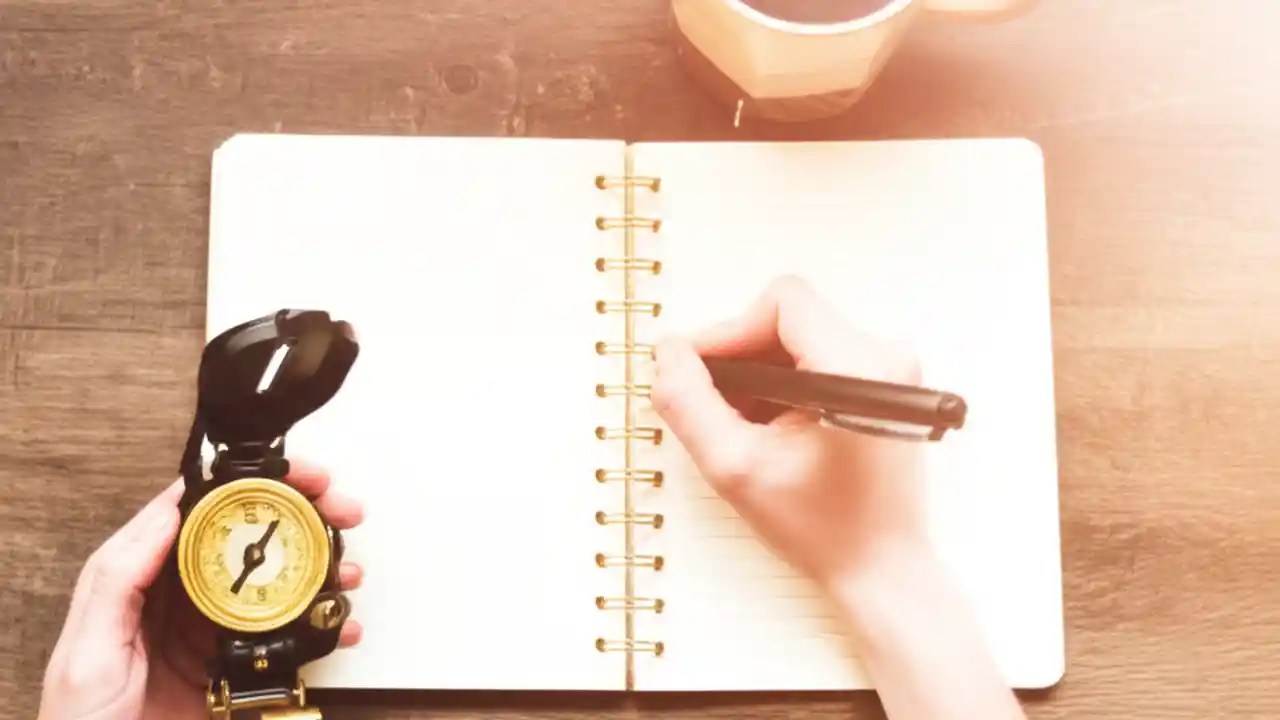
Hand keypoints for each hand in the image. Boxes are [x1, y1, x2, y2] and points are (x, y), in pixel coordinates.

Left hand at [37, 461, 363, 719]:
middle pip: (251, 538)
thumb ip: (118, 580)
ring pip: (278, 581)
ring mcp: (213, 632)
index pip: (201, 512)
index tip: (293, 474)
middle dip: (303, 516)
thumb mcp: (87, 651)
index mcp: (143, 581)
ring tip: (348, 569)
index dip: (251, 484)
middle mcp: (182, 599)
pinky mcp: (237, 667)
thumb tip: (167, 511)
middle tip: (340, 510)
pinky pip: (289, 637)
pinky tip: (340, 623)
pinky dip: (323, 626)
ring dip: (322, 567)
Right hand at [651, 276, 1023, 719]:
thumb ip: (689, 403)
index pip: (782, 302)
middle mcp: (886, 358)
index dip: (729, 330)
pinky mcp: (886, 386)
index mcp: (858, 369)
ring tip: (740, 425)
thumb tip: (667, 353)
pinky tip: (768, 428)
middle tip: (712, 406)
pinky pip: (820, 359)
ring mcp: (891, 371)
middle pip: (791, 319)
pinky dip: (784, 384)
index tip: (697, 370)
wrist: (881, 569)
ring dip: (760, 373)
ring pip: (801, 338)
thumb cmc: (821, 528)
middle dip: (741, 357)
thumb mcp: (734, 467)